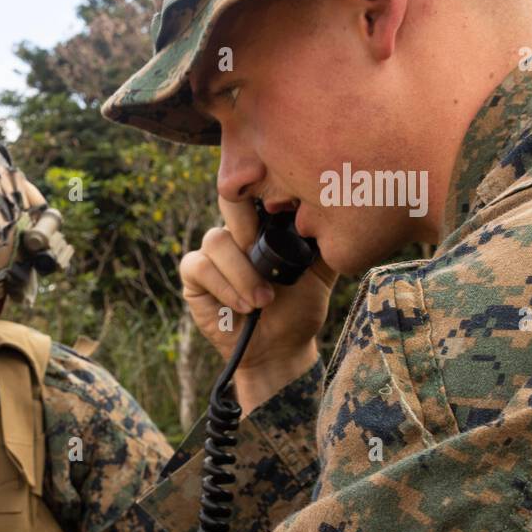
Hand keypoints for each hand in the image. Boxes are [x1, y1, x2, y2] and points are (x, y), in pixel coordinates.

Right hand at [178, 195, 335, 410]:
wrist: (280, 348)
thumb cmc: (300, 308)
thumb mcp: (322, 271)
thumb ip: (326, 241)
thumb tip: (337, 209)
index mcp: (264, 223)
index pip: (256, 189)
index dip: (260, 183)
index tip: (282, 201)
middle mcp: (236, 231)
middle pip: (229, 201)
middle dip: (246, 222)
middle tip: (261, 246)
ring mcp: (213, 253)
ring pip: (216, 240)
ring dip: (242, 272)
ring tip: (264, 300)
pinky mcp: (194, 276)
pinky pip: (200, 266)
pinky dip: (225, 285)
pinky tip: (244, 305)